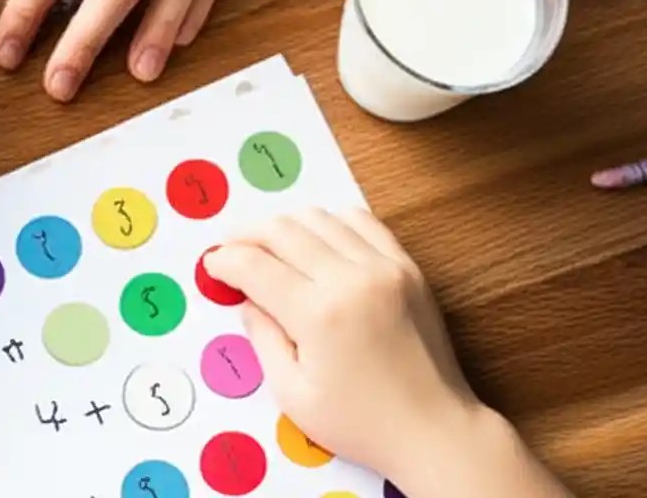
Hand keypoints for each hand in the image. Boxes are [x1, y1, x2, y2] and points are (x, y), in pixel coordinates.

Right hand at [204, 208, 478, 479]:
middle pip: (283, 230)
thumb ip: (264, 338)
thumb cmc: (361, 424)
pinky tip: (317, 237)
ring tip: (269, 242)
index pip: (256, 266)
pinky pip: (362, 221)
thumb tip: (247, 299)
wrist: (434, 428)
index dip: (225, 261)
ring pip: (320, 217)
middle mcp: (351, 279)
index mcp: (319, 314)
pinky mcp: (407, 267)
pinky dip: (331, 221)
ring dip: (285, 224)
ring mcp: (384, 267)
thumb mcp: (293, 394)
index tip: (213, 266)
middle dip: (247, 234)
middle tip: (231, 248)